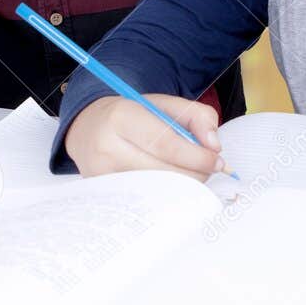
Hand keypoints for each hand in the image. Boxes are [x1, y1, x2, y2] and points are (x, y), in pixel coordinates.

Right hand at [64, 94, 224, 180]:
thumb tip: (214, 147)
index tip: (218, 162)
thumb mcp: (165, 104)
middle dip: (195, 175)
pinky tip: (169, 184)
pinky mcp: (102, 193)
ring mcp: (101, 174)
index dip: (197, 157)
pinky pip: (144, 200)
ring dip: (182, 186)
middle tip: (208, 170)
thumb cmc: (132, 116)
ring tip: (187, 173)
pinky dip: (164, 194)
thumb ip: (198, 117)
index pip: (167, 144)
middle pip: (163, 172)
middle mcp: (107, 147)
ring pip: (155, 191)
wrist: (88, 128)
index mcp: (122, 116)